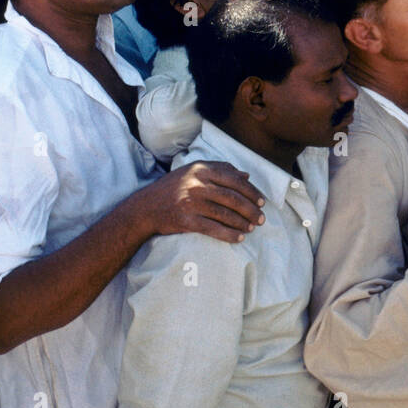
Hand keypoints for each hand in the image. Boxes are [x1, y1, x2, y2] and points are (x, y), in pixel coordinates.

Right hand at [132, 161, 266, 243]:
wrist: (145, 207)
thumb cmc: (173, 188)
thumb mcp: (194, 171)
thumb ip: (220, 169)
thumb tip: (246, 176)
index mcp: (202, 169)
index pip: (234, 180)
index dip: (252, 192)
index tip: (262, 202)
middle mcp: (197, 184)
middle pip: (233, 198)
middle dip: (251, 210)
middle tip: (262, 219)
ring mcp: (191, 202)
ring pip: (226, 214)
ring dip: (243, 223)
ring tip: (252, 228)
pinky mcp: (186, 220)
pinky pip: (214, 229)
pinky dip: (229, 235)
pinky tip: (239, 238)